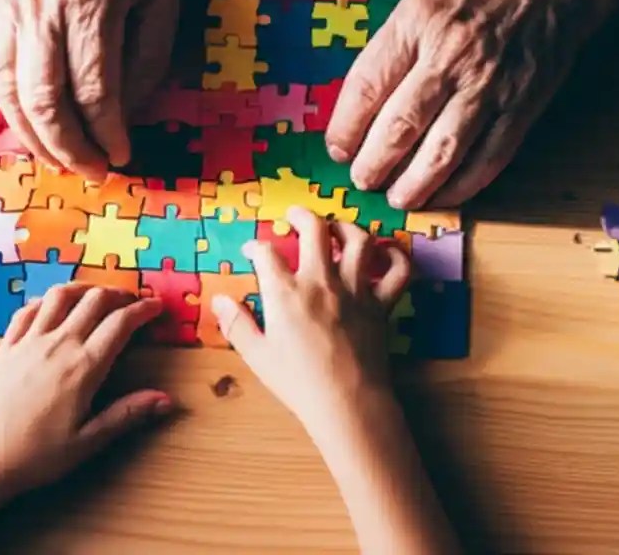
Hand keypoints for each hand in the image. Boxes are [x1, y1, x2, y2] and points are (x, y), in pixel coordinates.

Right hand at [0, 0, 178, 180]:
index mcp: (90, 4)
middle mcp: (38, 9)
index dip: (108, 134)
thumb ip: (150, 53)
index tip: (120, 155)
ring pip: (3, 90)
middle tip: (88, 171)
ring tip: (52, 158)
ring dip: (26, 136)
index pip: (94, 91)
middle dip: (67, 149)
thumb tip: (128, 110)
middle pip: (43, 101)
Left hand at [0, 284, 171, 495]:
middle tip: (132, 300)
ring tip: (96, 294)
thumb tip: (166, 400)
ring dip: (83, 288)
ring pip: (60, 295)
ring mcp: (29, 341)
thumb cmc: (37, 454)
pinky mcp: (7, 346)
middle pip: (94, 300)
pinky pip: (27, 310)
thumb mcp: (89, 440)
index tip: (156, 306)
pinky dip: (45, 300)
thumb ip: (128, 414)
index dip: (143, 310)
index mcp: (84, 367)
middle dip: (118, 293)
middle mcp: (59, 344)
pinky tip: (52, 306)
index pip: (121, 323)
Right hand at [211, 208, 410, 435]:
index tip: (253, 251)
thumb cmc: (299, 383)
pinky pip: (397, 271)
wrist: (347, 403)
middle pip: (315, 229)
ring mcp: (356, 290)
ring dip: (346, 227)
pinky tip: (385, 254)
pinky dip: (395, 257)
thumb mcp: (257, 356)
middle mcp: (322, 282)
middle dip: (301, 214)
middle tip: (295, 215)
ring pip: (359, 239)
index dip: (255, 247)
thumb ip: (237, 324)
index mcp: (286, 293)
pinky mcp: (381, 304)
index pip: (266, 253)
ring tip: (337, 228)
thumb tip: (220, 301)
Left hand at [325, 0, 600, 208]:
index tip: (337, 149)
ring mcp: (489, 83)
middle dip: (374, 164)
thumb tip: (359, 110)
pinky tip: (442, 196)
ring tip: (397, 198)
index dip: (346, 127)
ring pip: (442, 150)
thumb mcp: (420, 2)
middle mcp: (451, 54)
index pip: (368, 85)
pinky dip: (461, 186)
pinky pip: (487, 158)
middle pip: (401, 125)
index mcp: (417, 22)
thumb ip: (392, 51)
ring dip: (414, 185)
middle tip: (363, 180)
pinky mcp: (521, 106)